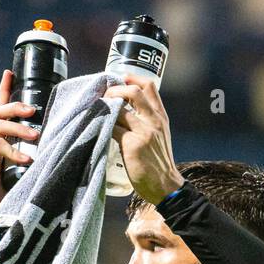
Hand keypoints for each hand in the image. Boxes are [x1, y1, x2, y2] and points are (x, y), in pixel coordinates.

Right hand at [0, 69, 42, 218]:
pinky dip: (14, 152)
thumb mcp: (37, 168)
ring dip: (18, 127)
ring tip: (36, 136)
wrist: (5, 221)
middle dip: (15, 107)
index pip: (2, 111)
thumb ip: (44, 153)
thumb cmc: (24, 194)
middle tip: (34, 111)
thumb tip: (69, 139)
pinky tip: (28, 160)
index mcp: (3, 142)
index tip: (9, 72)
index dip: (5, 91)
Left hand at [103, 75, 184, 203]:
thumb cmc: (159, 163)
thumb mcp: (160, 136)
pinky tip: (99, 128)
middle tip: (104, 97)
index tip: (118, 80)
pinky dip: (103, 125)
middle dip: (114, 89)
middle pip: (134, 91)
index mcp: (161, 117)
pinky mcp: (132, 145)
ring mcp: (144, 132)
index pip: (149, 86)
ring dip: (105, 106)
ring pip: (120, 108)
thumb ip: (148, 122)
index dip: (131, 77)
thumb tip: (124, 110)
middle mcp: (154, 121)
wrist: (166, 186)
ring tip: (97, 111)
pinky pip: (113, 128)